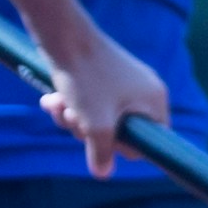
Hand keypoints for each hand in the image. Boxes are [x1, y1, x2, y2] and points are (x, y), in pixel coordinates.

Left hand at [38, 20, 172, 180]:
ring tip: (58, 105)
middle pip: (119, 133)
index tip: (101, 140)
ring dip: (74, 119)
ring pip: (99, 119)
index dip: (122, 148)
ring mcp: (122, 82)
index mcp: (154, 100)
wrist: (61, 34)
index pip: (150, 142)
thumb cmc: (85, 77)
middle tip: (73, 119)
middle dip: (88, 131)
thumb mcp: (95, 124)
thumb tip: (103, 173)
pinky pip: (90, 103)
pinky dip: (72, 104)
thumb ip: (102, 153)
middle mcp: (144, 91)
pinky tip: (52, 99)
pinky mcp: (101, 76)